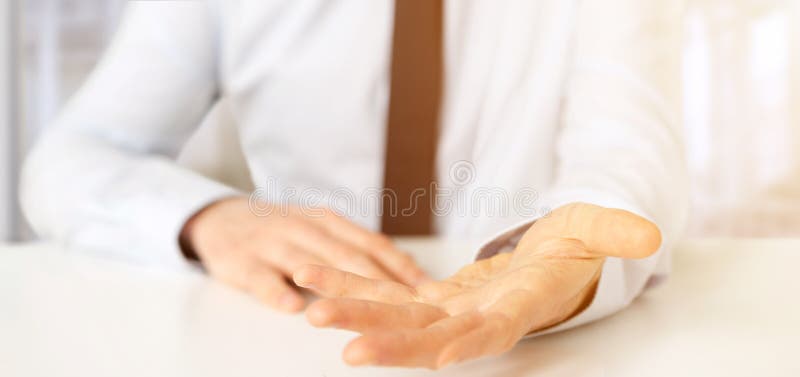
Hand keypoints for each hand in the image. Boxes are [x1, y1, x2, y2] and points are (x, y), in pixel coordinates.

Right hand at [181, 197, 428, 311]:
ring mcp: (272, 243)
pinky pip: (261, 277)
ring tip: (364, 308)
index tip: (428, 288)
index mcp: (327, 221)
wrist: (219, 218)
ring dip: (337, 286)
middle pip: (347, 256)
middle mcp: (304, 228)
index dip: (400, 265)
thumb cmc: (280, 231)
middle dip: (380, 281)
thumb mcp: (318, 229)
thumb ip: (355, 247)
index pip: (370, 242)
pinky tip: (291, 307)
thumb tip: (408, 267)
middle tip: (408, 307)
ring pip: (309, 265)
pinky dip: (276, 291)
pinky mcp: (242, 261)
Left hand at [293, 203, 660, 368]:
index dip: (468, 344)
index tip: (437, 357)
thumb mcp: (599, 231)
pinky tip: (313, 278)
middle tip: (342, 340)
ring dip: (355, 310)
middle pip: (431, 334)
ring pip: (396, 317)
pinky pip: (386, 292)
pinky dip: (352, 283)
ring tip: (309, 303)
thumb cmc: (579, 249)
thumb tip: (648, 235)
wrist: (553, 262)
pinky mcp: (434, 297)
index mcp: (520, 306)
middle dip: (389, 337)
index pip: (494, 331)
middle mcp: (479, 317)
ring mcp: (452, 310)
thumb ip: (617, 233)